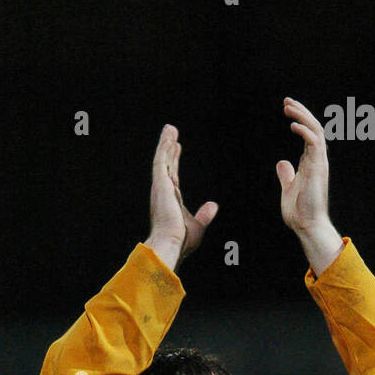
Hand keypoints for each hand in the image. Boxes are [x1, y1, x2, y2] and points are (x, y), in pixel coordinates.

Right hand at [145, 125, 217, 271]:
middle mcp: (163, 193)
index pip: (173, 177)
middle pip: (167, 165)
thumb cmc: (181, 242)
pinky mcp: (160, 185)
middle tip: (171, 133)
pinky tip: (169, 137)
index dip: (175, 161)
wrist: (171, 246)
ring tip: (170, 128)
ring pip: (163, 160)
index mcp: (171, 202)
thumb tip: (214, 205)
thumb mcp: (198, 226)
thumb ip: (204, 215)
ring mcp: (160, 188)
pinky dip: (164, 148)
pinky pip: (161, 162)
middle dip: (169, 148)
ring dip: (166, 143)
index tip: (177, 148)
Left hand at [275, 98, 342, 275]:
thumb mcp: (288, 187)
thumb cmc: (300, 211)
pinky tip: (293, 124)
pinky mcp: (318, 168)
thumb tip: (281, 162)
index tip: (287, 108)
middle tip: (286, 101)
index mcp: (311, 162)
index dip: (299, 118)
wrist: (307, 225)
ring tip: (288, 107)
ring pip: (316, 130)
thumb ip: (287, 174)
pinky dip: (305, 131)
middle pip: (313, 127)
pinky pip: (314, 143)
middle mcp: (317, 159)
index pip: (308, 133)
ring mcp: (319, 162)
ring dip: (303, 116)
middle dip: (301, 111)